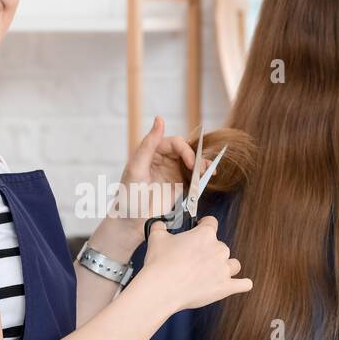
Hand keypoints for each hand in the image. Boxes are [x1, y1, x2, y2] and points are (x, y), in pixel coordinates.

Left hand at [107, 116, 211, 245]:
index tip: (191, 164)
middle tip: (199, 171)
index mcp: (151, 151)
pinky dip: (202, 176)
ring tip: (206, 174)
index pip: (174, 143)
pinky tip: (208, 177)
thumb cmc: (130, 195)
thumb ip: (149, 143)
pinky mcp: (178, 186)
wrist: (132, 221)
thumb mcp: (137, 168)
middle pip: (186, 151)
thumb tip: (160, 118)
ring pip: (192, 163)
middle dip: (196, 158)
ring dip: (201, 166)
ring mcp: (171, 172)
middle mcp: (163, 159)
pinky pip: (193, 177)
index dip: (186, 150)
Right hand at [137, 215, 251, 312]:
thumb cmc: (160, 263)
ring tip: (213, 272)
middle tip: (196, 260)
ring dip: (226, 266)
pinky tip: (240, 283)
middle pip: (221, 246)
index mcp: (205, 234)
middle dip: (210, 252)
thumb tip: (158, 224)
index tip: (200, 227)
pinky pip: (244, 284)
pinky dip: (242, 284)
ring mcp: (224, 269)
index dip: (204, 224)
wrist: (162, 288)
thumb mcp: (156, 238)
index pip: (211, 222)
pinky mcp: (226, 287)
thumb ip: (159, 227)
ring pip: (234, 264)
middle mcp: (219, 249)